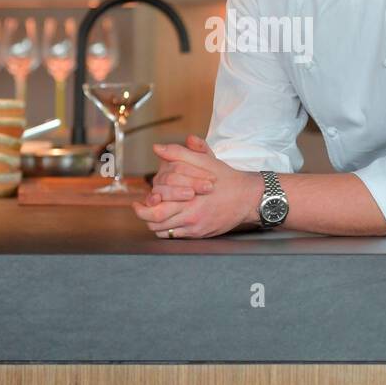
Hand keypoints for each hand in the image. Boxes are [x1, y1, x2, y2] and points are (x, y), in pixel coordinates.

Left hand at [131, 135, 261, 238]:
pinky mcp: (201, 234)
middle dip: (144, 216)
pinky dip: (168, 230)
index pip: (155, 209)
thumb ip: (180, 153)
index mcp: (188, 198)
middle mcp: (190, 216)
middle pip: (156, 223)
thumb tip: (158, 148)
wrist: (248, 197)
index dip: (142, 208)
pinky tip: (169, 220)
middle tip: (140, 209)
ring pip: (164, 232)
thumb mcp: (205, 160)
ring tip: (153, 214)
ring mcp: (195, 227)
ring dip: (155, 224)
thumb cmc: (226, 178)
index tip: (137, 202)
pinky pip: (177, 237)